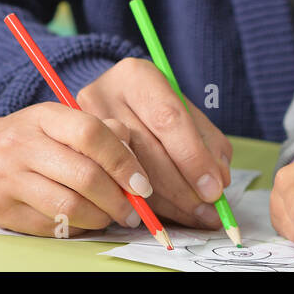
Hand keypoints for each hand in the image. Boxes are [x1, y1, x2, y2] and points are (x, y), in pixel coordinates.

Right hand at [0, 107, 154, 235]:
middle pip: (85, 176)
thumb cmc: (18, 139)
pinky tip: (82, 223)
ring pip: (69, 206)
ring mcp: (8, 178)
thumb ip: (95, 130)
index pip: (91, 134)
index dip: (123, 161)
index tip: (142, 183)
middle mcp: (23, 145)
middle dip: (119, 199)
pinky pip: (50, 227)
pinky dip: (75, 229)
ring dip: (100, 219)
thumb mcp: (51, 122)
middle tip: (134, 210)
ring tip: (110, 218)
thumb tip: (135, 153)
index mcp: (44, 116)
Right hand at [77, 57, 232, 228]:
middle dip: (183, 188)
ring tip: (198, 217)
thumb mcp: (185, 110)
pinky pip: (117, 188)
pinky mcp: (76, 152)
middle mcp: (104, 95)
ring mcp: (83, 125)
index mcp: (136, 76)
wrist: (113, 99)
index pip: (167, 118)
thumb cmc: (156, 104)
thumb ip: (207, 141)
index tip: (214, 188)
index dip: (192, 157)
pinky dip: (151, 206)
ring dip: (170, 203)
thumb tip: (217, 180)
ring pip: (130, 174)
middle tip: (210, 210)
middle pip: (147, 150)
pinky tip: (172, 213)